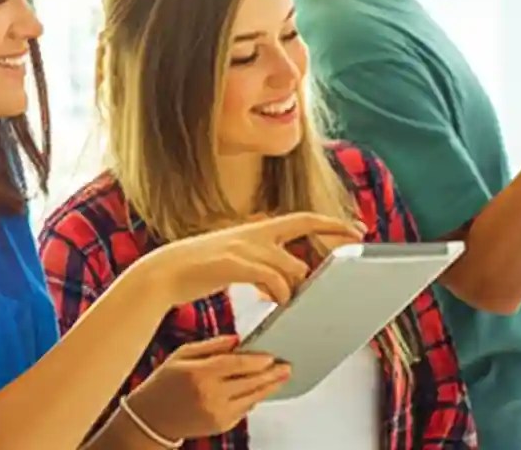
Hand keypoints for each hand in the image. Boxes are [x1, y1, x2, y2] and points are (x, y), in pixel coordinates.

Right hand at [124, 336, 289, 440]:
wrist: (152, 418)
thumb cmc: (164, 383)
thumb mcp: (181, 355)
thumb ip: (210, 346)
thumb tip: (237, 339)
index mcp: (199, 373)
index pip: (237, 364)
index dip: (257, 359)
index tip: (271, 355)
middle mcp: (210, 394)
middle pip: (250, 381)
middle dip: (271, 374)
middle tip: (287, 366)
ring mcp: (217, 412)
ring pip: (252, 397)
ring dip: (269, 387)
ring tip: (282, 377)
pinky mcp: (220, 425)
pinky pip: (244, 410)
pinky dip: (254, 399)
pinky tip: (261, 390)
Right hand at [145, 212, 363, 307]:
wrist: (164, 272)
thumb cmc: (198, 269)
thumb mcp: (234, 259)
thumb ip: (260, 265)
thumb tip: (283, 284)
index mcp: (255, 229)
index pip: (302, 218)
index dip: (331, 223)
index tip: (356, 229)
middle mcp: (254, 233)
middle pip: (302, 244)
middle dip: (322, 261)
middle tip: (340, 276)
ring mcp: (245, 247)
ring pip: (291, 268)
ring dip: (293, 290)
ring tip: (283, 302)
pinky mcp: (235, 264)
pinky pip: (273, 281)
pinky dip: (279, 295)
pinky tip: (270, 302)